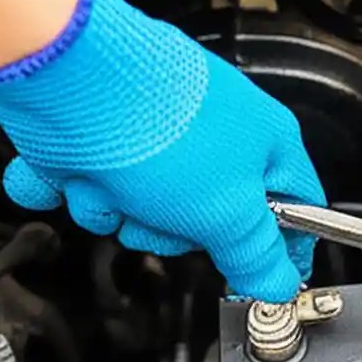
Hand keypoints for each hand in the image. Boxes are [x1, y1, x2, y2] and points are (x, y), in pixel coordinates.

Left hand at [0, 0, 324, 302]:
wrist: (64, 78)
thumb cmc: (156, 125)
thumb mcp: (228, 214)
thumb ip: (256, 257)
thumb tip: (278, 283)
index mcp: (263, 142)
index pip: (297, 207)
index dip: (284, 250)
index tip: (268, 278)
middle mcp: (211, 134)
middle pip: (206, 222)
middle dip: (170, 232)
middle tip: (163, 218)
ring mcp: (153, 134)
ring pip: (140, 212)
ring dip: (116, 211)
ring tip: (113, 184)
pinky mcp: (100, 136)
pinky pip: (91, 189)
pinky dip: (75, 187)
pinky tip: (76, 170)